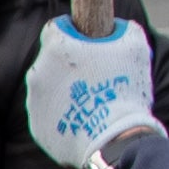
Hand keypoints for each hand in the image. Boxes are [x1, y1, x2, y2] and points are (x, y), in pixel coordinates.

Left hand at [24, 18, 164, 168]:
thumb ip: (122, 30)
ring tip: (91, 102)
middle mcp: (38, 73)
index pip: (58, 28)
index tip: (88, 43)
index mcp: (55, 48)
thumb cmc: (125, 89)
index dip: (75, 33)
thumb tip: (117, 28)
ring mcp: (34, 103)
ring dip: (64, 91)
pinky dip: (63, 116)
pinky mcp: (38, 128)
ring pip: (48, 89)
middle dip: (69, 65)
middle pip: (51, 61)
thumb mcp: (134, 47)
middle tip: (95, 76)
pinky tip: (83, 120)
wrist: (116, 139)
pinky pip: (49, 116)